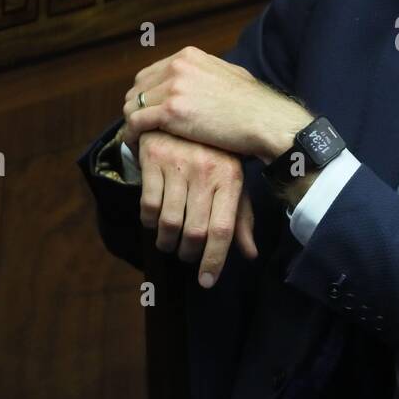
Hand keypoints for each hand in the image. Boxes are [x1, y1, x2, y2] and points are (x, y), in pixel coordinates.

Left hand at [122, 46, 312, 162]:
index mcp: (189, 56)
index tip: (148, 110)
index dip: (147, 94)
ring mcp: (173, 88)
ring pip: (133, 105)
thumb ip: (206, 73)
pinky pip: (136, 122)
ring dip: (133, 122)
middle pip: (138, 87)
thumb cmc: (254, 104)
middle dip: (138, 107)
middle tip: (142, 127)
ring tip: (138, 138)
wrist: (265, 120)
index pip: (150, 73)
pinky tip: (136, 144)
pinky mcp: (171, 112)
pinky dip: (132, 134)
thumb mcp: (230, 74)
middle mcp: (178, 67)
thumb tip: (199, 80)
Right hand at [136, 129, 256, 286]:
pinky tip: (154, 221)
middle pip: (194, 231)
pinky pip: (147, 205)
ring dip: (166, 242)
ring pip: (168, 222)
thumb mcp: (232, 183)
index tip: (206, 281)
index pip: (223, 229)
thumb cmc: (213, 158)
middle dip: (188, 253)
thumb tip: (250, 254)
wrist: (185, 116)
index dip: (214, 260)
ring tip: (169, 243)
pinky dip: (149, 222)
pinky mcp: (154, 158)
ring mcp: (178, 164)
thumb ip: (240, 219)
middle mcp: (206, 171)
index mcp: (231, 178)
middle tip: (187, 256)